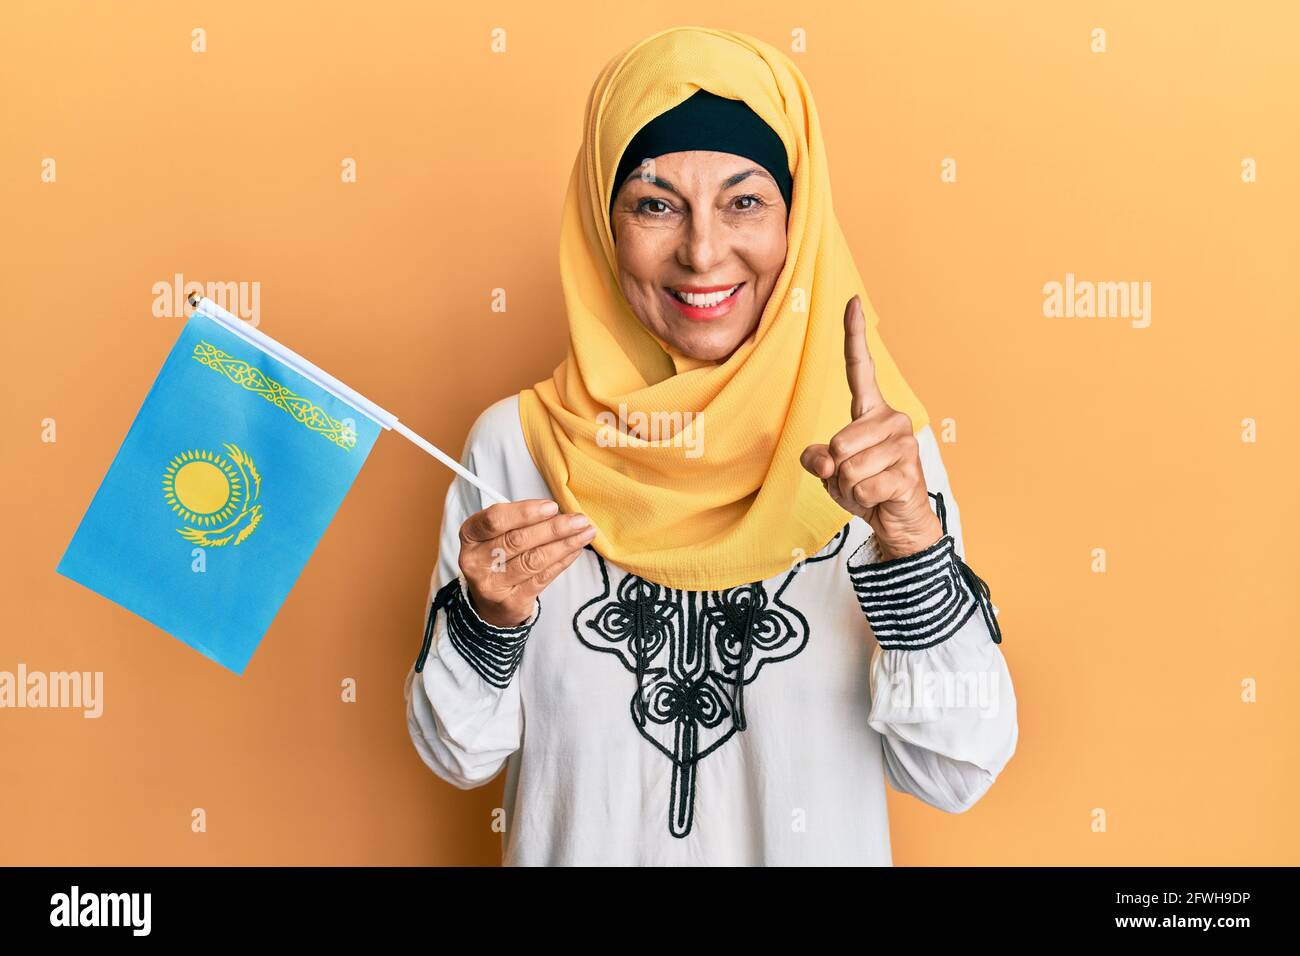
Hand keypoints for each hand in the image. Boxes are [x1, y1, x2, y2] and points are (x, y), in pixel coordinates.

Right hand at [458, 499, 595, 626]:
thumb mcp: (496, 534)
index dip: (525, 512)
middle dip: (554, 528)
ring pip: (533, 560)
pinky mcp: (511, 602)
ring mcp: (492, 585)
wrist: (490, 603)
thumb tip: (557, 512)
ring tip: (585, 533)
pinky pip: (543, 577)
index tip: (552, 507)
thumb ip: (519, 521)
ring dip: (564, 544)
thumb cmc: (497, 557)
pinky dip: (563, 561)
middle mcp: (476, 561)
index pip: (495, 520)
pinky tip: (575, 549)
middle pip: (518, 540)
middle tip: (579, 520)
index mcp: (470, 535)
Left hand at [799, 295, 943, 560]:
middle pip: (837, 443)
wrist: (899, 521)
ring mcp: (904, 444)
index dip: (854, 335)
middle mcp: (892, 420)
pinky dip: (862, 501)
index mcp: (871, 412)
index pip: (860, 368)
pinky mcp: (908, 472)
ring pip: (848, 468)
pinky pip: (863, 487)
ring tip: (868, 489)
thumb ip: (817, 460)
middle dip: (837, 472)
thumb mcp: (830, 472)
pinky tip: (879, 499)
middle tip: (856, 480)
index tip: (852, 300)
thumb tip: (826, 461)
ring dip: (849, 489)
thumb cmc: (865, 488)